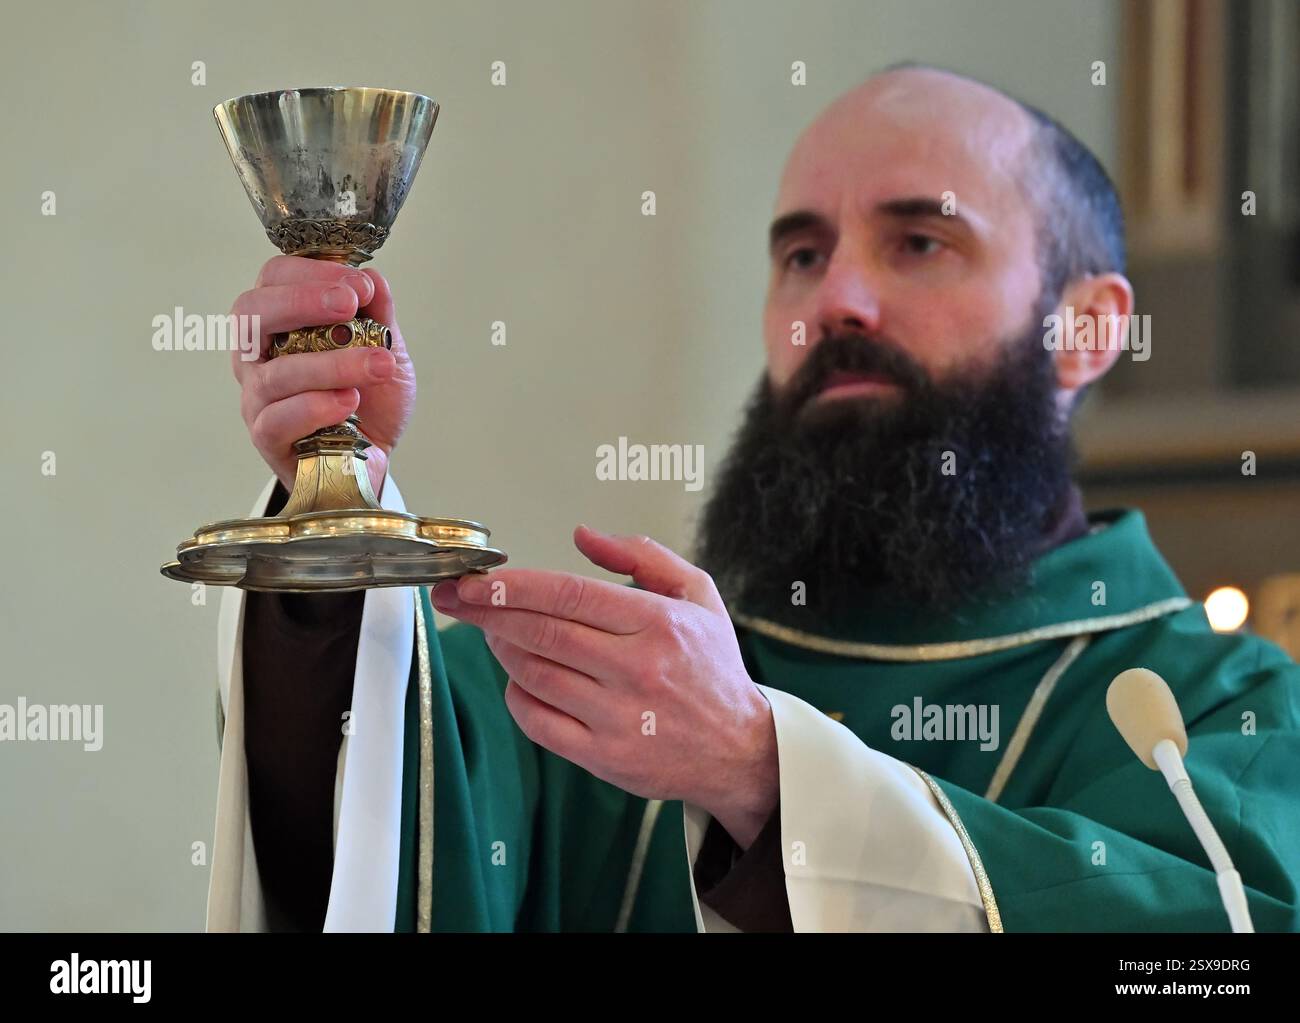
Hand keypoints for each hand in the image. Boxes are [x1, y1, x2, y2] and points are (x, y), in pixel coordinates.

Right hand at [230, 254, 416, 498]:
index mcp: (280, 323)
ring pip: (277, 373)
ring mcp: (257, 398)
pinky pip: (278, 419)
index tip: (358, 285)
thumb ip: (378, 315)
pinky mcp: (267, 438)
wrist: (374, 457)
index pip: (273, 279)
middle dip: (301, 302)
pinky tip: (349, 402)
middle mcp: (258, 356)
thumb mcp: (384, 350)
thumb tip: (372, 278)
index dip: (311, 273)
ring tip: (376, 365)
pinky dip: (316, 407)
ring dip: (331, 364)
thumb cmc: (369, 401)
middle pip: (251, 314)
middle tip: (348, 305)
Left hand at [431, 526, 779, 848]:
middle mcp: (637, 669)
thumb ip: (642, 556)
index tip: (476, 578)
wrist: (739, 750)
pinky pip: (537, 722)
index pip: (570, 594)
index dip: (513, 585)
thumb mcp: (697, 596)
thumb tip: (583, 535)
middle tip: (455, 598)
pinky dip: (516, 695)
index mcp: (657, 623)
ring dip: (501, 649)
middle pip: (541, 632)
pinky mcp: (604, 755)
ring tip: (493, 632)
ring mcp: (618, 716)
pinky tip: (519, 677)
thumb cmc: (713, 669)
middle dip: (486, 611)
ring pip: (533, 674)